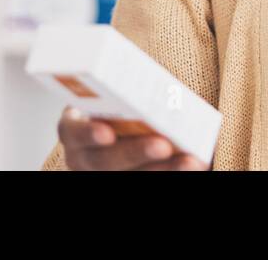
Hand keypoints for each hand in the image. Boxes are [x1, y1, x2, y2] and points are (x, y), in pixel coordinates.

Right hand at [57, 106, 210, 169]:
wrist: (121, 125)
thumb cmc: (120, 103)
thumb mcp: (115, 94)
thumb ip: (129, 91)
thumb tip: (163, 86)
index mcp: (74, 129)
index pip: (73, 132)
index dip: (88, 134)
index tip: (108, 133)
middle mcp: (83, 158)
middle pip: (106, 161)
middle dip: (136, 152)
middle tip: (164, 144)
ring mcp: (102, 174)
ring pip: (130, 177)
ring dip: (163, 170)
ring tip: (191, 161)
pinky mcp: (124, 179)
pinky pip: (145, 182)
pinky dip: (170, 173)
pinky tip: (194, 165)